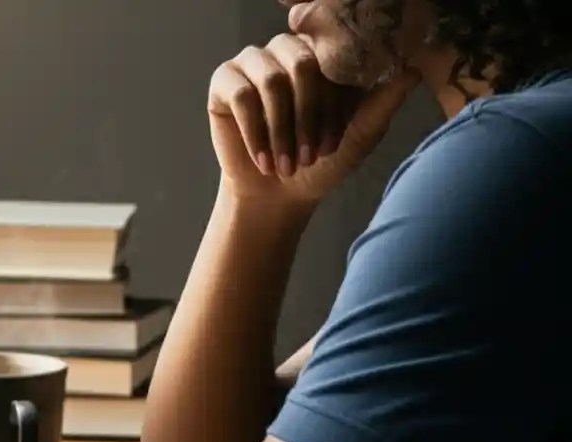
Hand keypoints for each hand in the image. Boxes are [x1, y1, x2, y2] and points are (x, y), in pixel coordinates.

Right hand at [208, 34, 420, 204]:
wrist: (279, 195)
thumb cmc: (322, 161)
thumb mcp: (362, 132)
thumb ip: (385, 98)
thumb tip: (415, 66)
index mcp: (324, 53)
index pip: (334, 52)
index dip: (335, 97)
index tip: (335, 140)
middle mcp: (288, 48)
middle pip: (302, 62)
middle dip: (310, 115)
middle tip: (315, 154)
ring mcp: (253, 61)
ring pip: (272, 80)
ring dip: (283, 129)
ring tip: (289, 163)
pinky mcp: (224, 82)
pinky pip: (241, 95)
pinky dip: (256, 132)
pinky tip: (264, 160)